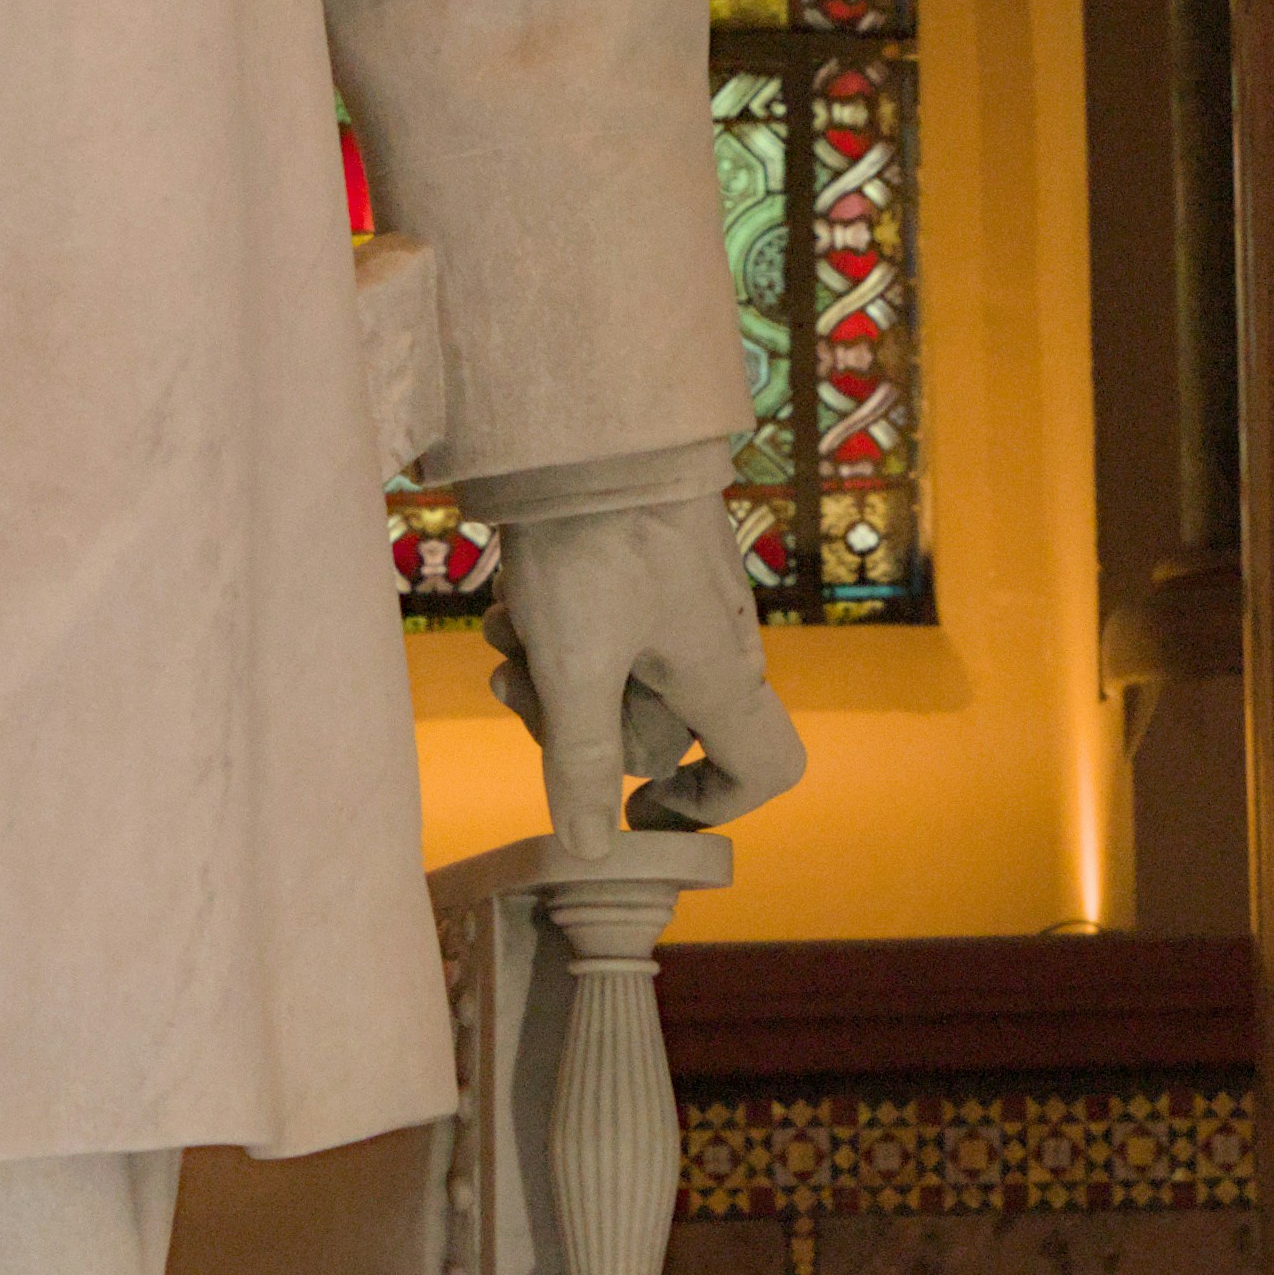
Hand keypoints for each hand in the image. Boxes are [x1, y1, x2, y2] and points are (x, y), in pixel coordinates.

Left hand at [481, 481, 806, 847]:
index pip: (766, 769)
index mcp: (719, 676)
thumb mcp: (574, 665)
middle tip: (519, 689)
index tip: (635, 809)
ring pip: (618, 678)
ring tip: (507, 633)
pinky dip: (556, 625)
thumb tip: (590, 852)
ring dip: (551, 671)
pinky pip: (604, 627)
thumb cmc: (592, 543)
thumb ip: (578, 761)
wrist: (582, 423)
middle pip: (656, 729)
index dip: (712, 806)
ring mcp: (681, 605)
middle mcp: (715, 644)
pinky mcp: (646, 570)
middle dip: (578, 724)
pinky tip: (512, 602)